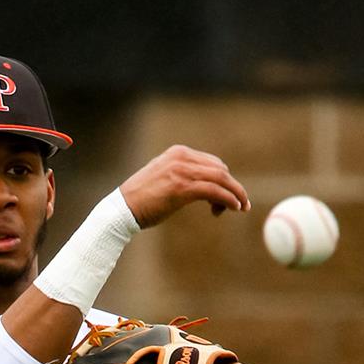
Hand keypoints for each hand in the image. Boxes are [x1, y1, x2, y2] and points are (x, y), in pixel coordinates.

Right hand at [120, 145, 249, 227]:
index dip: (224, 180)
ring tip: (241, 207)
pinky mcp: (182, 187)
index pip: (212, 162)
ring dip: (236, 193)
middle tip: (240, 205)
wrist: (121, 210)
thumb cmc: (140, 201)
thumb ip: (181, 178)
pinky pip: (214, 190)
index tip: (227, 198)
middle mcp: (181, 157)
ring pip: (220, 178)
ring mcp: (182, 171)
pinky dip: (228, 198)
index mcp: (178, 153)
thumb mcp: (163, 181)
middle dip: (233, 187)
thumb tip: (199, 189)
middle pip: (219, 168)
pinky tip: (233, 208)